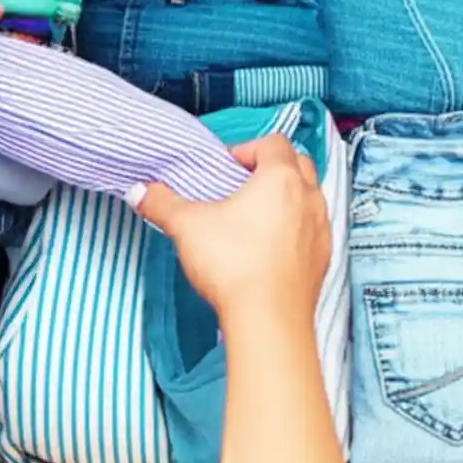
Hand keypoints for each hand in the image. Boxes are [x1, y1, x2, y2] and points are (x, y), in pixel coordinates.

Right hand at [130, 135, 330, 321]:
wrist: (268, 319)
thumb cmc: (233, 265)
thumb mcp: (187, 227)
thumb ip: (162, 203)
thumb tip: (139, 191)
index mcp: (280, 178)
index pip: (272, 143)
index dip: (247, 149)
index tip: (225, 168)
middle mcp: (308, 198)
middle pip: (298, 164)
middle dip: (273, 168)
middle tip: (243, 186)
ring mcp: (320, 229)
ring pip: (310, 197)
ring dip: (288, 198)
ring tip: (256, 217)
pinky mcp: (323, 258)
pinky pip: (313, 230)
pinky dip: (295, 228)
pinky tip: (269, 248)